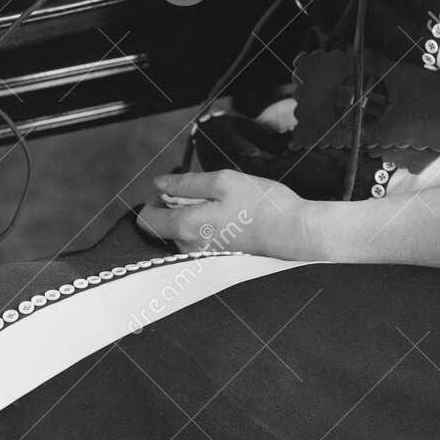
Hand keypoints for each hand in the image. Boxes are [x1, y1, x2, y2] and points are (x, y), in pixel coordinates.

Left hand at [137, 169, 314, 260]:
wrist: (293, 232)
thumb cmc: (261, 205)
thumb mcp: (223, 181)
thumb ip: (186, 183)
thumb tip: (160, 184)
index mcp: (186, 227)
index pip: (146, 221)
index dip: (152, 200)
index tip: (169, 189)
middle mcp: (190, 248)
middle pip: (164, 227)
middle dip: (174, 206)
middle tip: (200, 190)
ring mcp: (205, 256)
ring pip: (182, 233)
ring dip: (191, 215)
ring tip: (218, 202)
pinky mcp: (219, 258)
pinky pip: (200, 241)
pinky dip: (206, 226)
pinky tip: (228, 215)